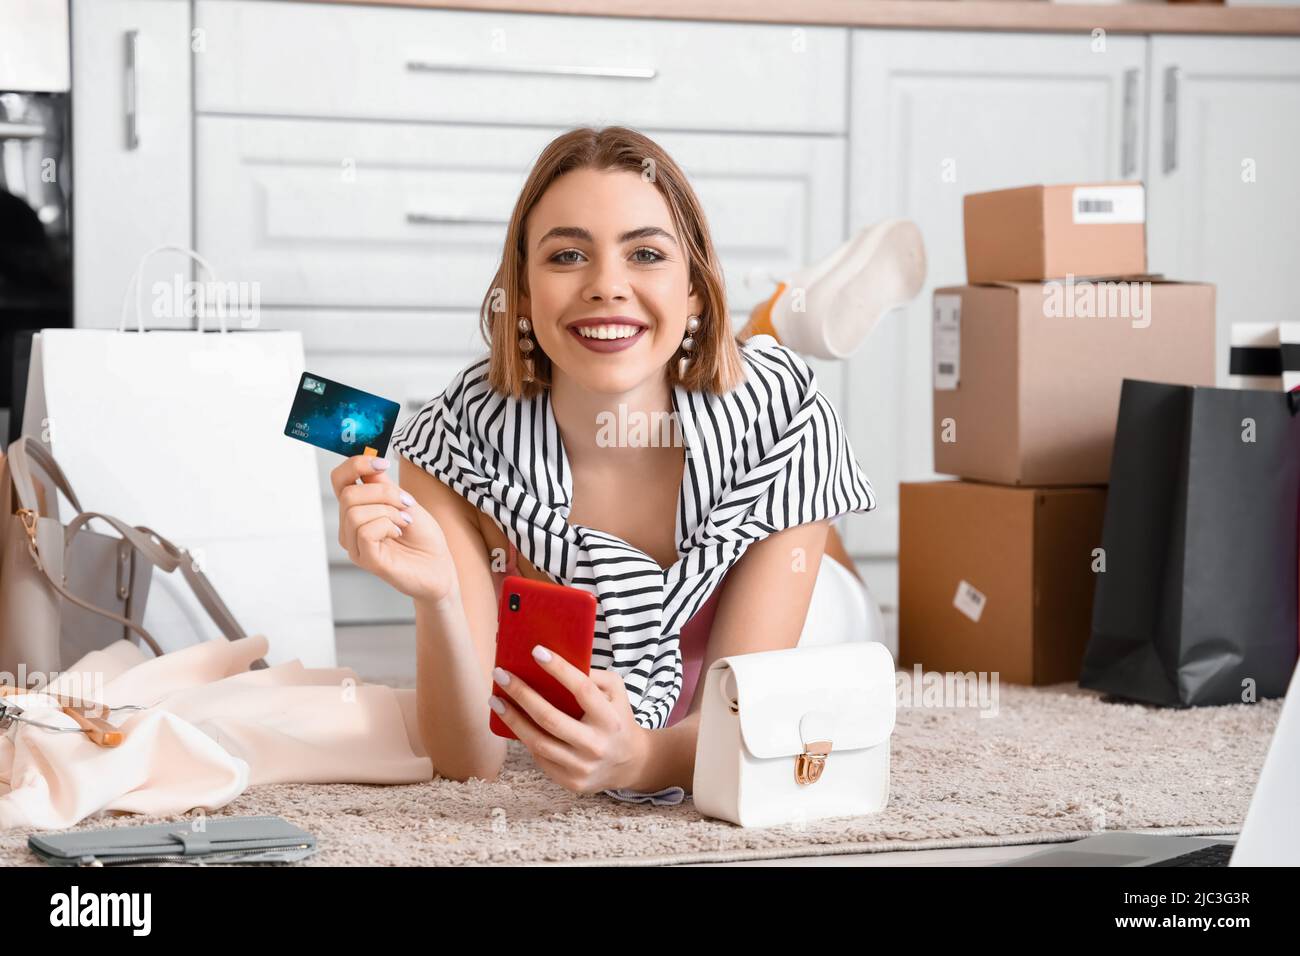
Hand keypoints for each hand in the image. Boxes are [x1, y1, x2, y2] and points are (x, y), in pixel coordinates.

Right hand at [329, 454, 456, 602]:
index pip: (339, 479)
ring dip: (388, 511)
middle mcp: (350, 527)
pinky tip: (399, 533)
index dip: (356, 464)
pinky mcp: (365, 559)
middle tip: (406, 505)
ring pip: (355, 512)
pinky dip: (388, 525)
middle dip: (383, 493)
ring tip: (404, 522)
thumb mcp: (404, 501)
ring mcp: (355, 545)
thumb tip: (367, 459)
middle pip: (349, 494)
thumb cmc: (423, 537)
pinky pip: (366, 531)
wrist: (440, 567)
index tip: (382, 464)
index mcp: (357, 509)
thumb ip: (382, 484)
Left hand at [489, 645, 649, 794]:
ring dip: (512, 718)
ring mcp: (583, 767)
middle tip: (501, 674)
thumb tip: (554, 663)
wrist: (629, 763)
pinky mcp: (571, 782)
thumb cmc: (616, 717)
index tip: (536, 651)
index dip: (559, 669)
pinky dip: (524, 737)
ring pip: (538, 742)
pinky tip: (513, 721)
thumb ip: (593, 676)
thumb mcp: (616, 692)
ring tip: (495, 699)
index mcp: (610, 718)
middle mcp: (597, 744)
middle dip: (521, 694)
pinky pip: (540, 757)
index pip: (583, 690)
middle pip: (550, 718)